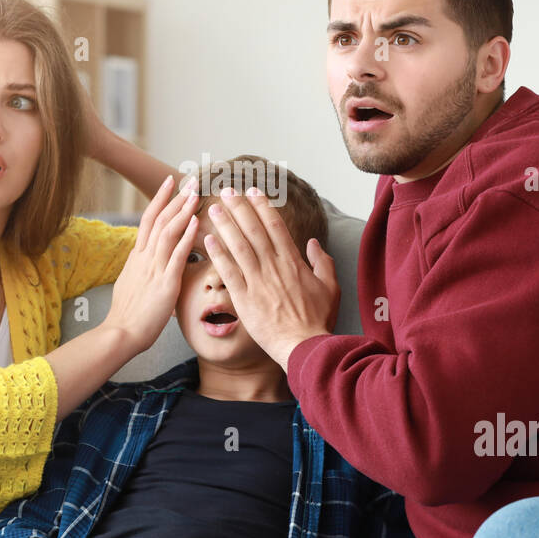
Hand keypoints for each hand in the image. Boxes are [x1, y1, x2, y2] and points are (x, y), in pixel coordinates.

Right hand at [102, 175, 199, 354]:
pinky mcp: (165, 284)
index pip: (148, 219)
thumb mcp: (131, 283)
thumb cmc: (128, 314)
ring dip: (182, 211)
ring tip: (195, 194)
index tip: (170, 182)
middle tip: (190, 179)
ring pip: (168, 232)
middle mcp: (144, 258)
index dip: (159, 199)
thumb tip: (144, 260)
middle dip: (176, 198)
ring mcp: (154, 269)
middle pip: (160, 219)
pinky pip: (177, 256)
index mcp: (137, 257)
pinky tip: (196, 223)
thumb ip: (140, 268)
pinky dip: (186, 237)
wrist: (121, 333)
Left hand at [204, 187, 339, 367]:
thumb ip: (323, 262)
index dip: (263, 207)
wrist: (305, 346)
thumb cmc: (318, 320)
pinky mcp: (244, 299)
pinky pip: (228, 272)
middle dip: (240, 208)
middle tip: (227, 191)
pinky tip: (207, 240)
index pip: (275, 226)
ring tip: (213, 208)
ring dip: (225, 225)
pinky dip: (218, 254)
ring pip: (239, 246)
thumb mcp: (330, 288)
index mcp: (293, 262)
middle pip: (254, 230)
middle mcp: (274, 266)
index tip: (253, 192)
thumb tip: (314, 243)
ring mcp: (258, 281)